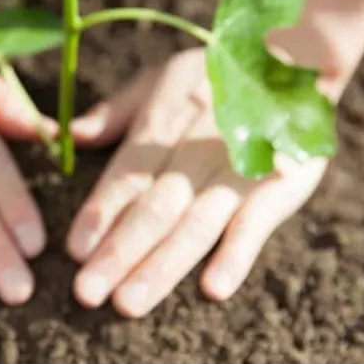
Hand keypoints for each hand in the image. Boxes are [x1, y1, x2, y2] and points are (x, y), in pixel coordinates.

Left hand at [65, 47, 339, 317]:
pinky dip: (236, 255)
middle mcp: (195, 151)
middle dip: (119, 251)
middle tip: (87, 293)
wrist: (296, 61)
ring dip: (162, 265)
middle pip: (154, 208)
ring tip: (130, 302)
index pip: (126, 175)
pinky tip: (214, 288)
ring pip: (195, 225)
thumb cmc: (214, 76)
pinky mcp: (278, 186)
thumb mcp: (160, 79)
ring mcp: (238, 172)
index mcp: (162, 123)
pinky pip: (256, 224)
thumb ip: (116, 113)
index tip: (74, 250)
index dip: (100, 212)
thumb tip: (68, 135)